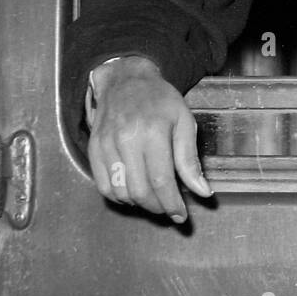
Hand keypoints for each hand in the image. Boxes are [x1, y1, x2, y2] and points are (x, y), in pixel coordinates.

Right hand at [85, 55, 212, 220]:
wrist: (126, 80)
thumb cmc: (160, 100)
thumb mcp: (184, 122)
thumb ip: (190, 160)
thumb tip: (202, 192)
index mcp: (153, 132)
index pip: (162, 181)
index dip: (172, 204)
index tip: (181, 215)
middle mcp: (126, 140)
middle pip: (140, 191)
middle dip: (157, 207)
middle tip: (168, 208)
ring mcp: (106, 145)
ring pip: (120, 192)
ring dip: (138, 204)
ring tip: (153, 199)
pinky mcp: (93, 148)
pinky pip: (103, 185)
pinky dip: (118, 196)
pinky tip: (132, 191)